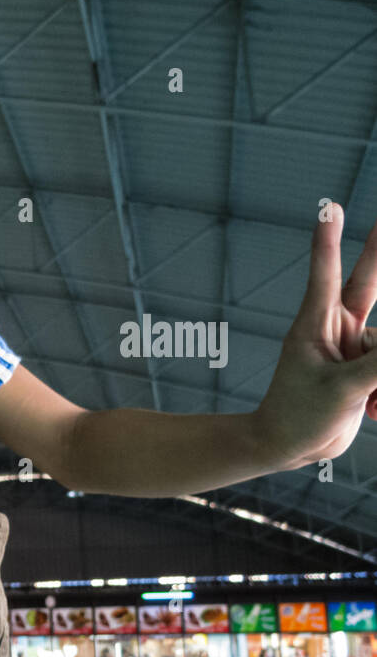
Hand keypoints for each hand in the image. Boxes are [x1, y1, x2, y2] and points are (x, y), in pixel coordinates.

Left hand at [255, 204, 376, 468]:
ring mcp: (354, 348)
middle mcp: (336, 329)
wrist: (289, 447)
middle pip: (369, 283)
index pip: (325, 274)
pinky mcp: (367, 368)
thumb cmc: (299, 417)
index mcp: (315, 326)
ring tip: (371, 403)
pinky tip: (374, 412)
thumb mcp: (343, 390)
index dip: (330, 241)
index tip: (329, 208)